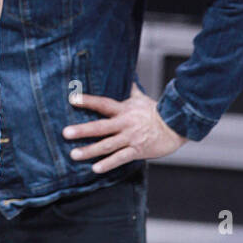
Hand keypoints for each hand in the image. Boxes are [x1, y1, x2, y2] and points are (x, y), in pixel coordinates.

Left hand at [62, 82, 185, 172]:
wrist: (177, 126)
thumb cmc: (157, 112)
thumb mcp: (141, 98)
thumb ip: (130, 89)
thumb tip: (126, 73)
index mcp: (124, 110)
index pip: (103, 104)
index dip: (88, 101)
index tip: (72, 99)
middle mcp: (125, 124)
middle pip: (100, 127)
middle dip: (82, 130)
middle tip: (65, 133)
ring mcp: (131, 138)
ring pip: (107, 145)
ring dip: (90, 151)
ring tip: (74, 155)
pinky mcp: (138, 150)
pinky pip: (121, 158)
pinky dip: (108, 163)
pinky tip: (96, 168)